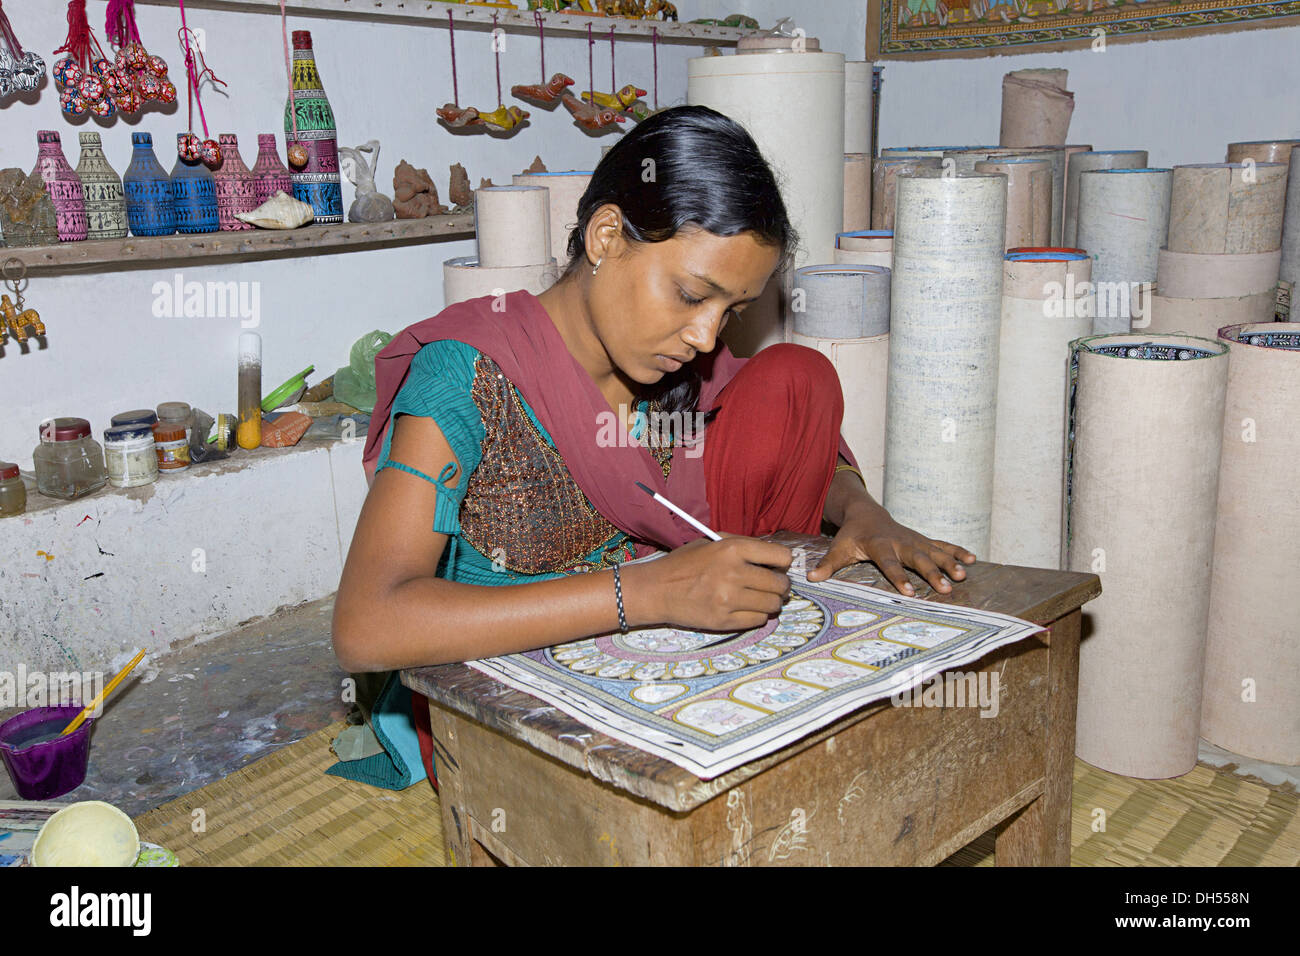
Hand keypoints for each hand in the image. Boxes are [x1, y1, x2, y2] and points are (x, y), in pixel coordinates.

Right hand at [622, 536, 792, 632]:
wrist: (656, 590)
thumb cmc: (685, 564)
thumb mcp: (712, 542)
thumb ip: (744, 545)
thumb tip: (775, 558)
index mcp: (732, 549)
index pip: (782, 557)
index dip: (782, 563)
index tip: (777, 567)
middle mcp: (733, 573)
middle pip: (780, 584)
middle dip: (780, 586)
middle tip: (771, 586)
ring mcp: (729, 599)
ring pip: (773, 605)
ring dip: (771, 602)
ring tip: (759, 598)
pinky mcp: (724, 621)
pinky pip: (759, 620)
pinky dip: (757, 615)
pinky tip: (745, 608)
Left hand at [805, 511, 975, 596]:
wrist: (865, 513)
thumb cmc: (851, 536)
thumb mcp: (838, 548)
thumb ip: (828, 564)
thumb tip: (811, 579)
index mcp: (879, 545)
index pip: (890, 563)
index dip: (899, 578)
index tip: (910, 593)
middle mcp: (900, 541)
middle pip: (917, 558)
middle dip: (932, 573)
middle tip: (945, 589)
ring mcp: (913, 539)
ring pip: (934, 551)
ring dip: (949, 562)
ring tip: (963, 576)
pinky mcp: (922, 540)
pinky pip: (942, 544)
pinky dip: (957, 551)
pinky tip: (973, 560)